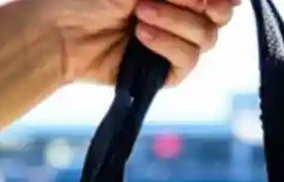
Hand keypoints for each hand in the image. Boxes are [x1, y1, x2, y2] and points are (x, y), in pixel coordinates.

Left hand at [49, 0, 237, 85]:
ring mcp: (175, 43)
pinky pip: (188, 59)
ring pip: (207, 36)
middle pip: (224, 14)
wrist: (59, 28)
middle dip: (207, 3)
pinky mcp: (165, 72)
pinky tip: (141, 35)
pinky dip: (168, 44)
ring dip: (177, 20)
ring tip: (141, 12)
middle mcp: (182, 14)